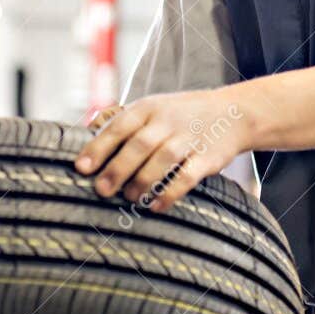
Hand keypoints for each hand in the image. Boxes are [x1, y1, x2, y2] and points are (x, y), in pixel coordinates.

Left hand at [74, 89, 249, 211]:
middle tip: (101, 190)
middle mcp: (168, 120)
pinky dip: (169, 194)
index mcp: (148, 108)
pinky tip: (156, 206)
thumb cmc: (181, 115)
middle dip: (117, 169)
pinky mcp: (207, 158)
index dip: (98, 148)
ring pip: (162, 161)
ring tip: (129, 197)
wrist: (233, 113)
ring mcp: (189, 138)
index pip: (119, 127)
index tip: (82, 168)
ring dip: (142, 182)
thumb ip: (124, 123)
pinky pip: (186, 178)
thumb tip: (86, 141)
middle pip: (138, 145)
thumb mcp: (153, 108)